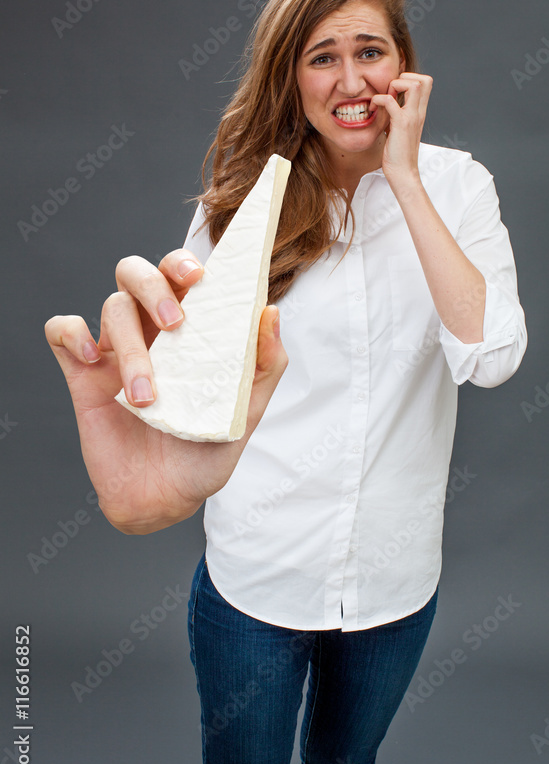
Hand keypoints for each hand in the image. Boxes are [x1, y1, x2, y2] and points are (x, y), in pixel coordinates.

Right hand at [44, 249, 287, 533]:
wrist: (165, 501)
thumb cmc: (207, 452)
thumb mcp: (246, 411)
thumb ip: (265, 364)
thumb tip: (271, 312)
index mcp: (189, 331)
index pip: (181, 275)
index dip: (184, 262)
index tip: (199, 276)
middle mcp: (149, 332)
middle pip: (136, 272)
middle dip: (153, 286)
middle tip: (174, 323)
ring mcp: (115, 351)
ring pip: (110, 308)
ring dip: (130, 347)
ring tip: (147, 396)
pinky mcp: (82, 374)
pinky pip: (62, 332)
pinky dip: (73, 335)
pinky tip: (92, 361)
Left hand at [371, 71, 432, 193]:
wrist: (403, 173)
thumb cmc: (399, 155)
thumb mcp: (399, 129)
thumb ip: (397, 115)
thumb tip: (387, 104)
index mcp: (420, 113)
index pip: (426, 83)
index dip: (409, 79)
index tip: (395, 91)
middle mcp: (419, 112)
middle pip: (424, 79)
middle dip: (405, 77)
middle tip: (391, 91)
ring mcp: (411, 117)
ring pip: (414, 84)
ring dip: (395, 84)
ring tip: (384, 99)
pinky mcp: (401, 124)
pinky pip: (390, 100)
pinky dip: (378, 99)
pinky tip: (372, 108)